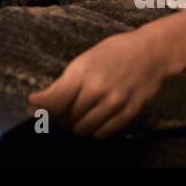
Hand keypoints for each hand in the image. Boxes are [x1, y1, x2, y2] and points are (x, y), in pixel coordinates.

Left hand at [27, 26, 170, 138]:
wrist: (150, 51)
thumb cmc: (114, 52)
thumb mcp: (84, 60)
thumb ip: (63, 84)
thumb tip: (38, 102)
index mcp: (82, 72)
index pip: (53, 102)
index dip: (40, 110)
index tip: (34, 110)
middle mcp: (97, 89)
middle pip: (66, 118)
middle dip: (59, 118)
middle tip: (58, 113)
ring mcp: (114, 102)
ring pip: (83, 129)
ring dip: (75, 126)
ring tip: (76, 116)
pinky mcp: (129, 113)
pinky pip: (103, 133)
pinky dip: (94, 131)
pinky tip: (93, 120)